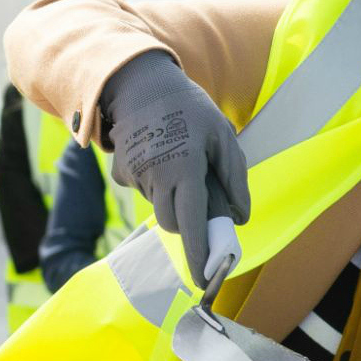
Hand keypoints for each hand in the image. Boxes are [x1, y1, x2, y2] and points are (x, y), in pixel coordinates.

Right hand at [97, 52, 250, 283]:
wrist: (137, 82)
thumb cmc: (187, 107)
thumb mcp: (223, 134)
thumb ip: (234, 178)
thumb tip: (240, 217)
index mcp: (184, 168)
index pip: (192, 224)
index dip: (198, 255)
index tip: (203, 278)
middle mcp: (155, 177)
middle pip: (174, 222)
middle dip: (189, 219)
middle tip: (202, 195)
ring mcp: (134, 176)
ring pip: (160, 205)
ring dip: (173, 194)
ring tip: (180, 159)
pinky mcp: (120, 172)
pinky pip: (143, 190)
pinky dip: (156, 181)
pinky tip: (159, 153)